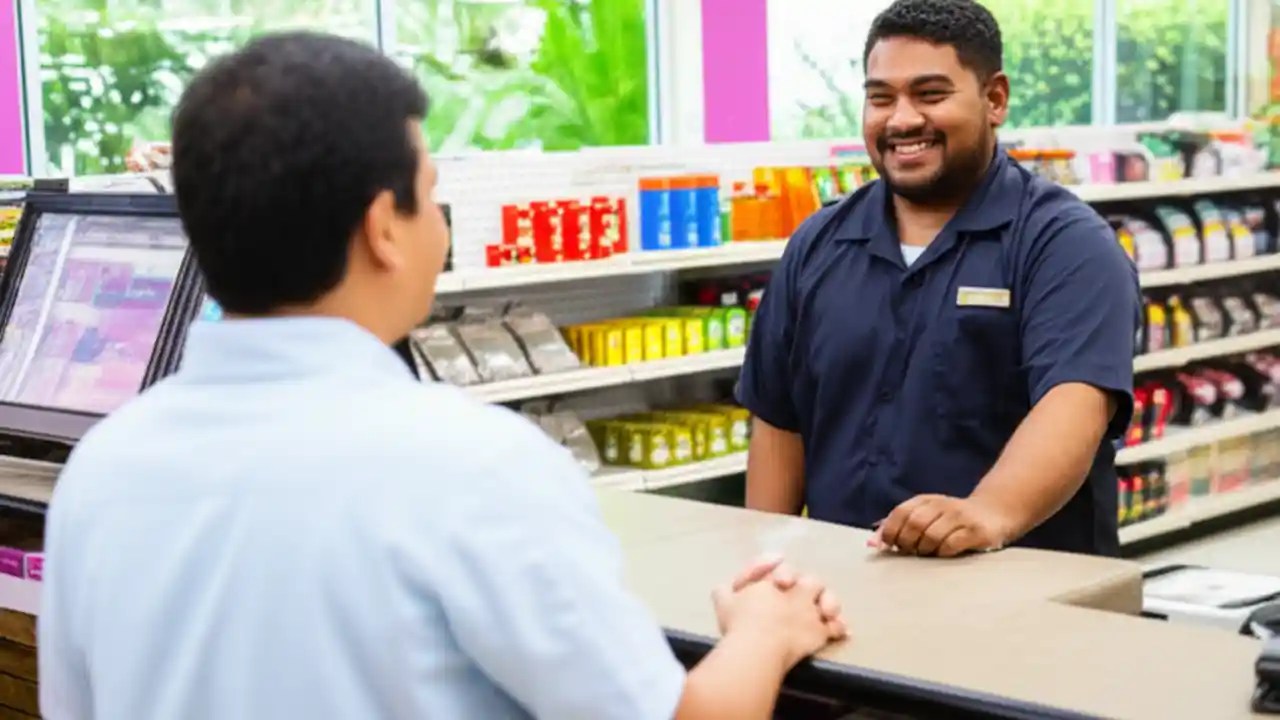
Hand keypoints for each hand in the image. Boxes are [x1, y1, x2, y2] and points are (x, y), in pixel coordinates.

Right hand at [712, 572, 847, 669]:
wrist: (758, 646)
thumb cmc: (739, 623)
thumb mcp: (723, 602)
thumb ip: (724, 591)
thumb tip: (722, 589)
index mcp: (773, 580)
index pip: (778, 566)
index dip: (778, 570)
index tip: (776, 578)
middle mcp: (795, 591)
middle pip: (809, 580)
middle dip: (807, 585)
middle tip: (798, 595)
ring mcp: (809, 611)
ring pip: (829, 599)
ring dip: (830, 603)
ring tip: (826, 611)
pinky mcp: (819, 632)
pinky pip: (835, 627)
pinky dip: (838, 628)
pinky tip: (842, 631)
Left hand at [868, 495, 1011, 556]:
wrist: (994, 512)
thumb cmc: (952, 520)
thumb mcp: (926, 515)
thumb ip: (899, 526)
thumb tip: (871, 541)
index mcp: (926, 500)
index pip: (900, 512)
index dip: (891, 531)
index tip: (891, 546)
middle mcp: (942, 505)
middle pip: (914, 524)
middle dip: (907, 543)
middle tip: (911, 552)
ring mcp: (960, 517)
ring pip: (931, 536)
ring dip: (925, 550)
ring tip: (928, 554)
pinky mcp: (975, 531)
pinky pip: (951, 544)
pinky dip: (942, 553)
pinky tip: (944, 554)